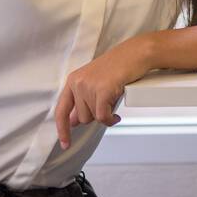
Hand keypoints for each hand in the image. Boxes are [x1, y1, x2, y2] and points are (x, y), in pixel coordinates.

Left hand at [54, 33, 158, 149]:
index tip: (65, 143)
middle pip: (82, 118)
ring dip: (106, 114)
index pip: (61, 110)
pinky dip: (111, 120)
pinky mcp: (102, 91)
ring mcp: (89, 86)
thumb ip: (82, 100)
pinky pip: (103, 117)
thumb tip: (73, 121)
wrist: (136, 53)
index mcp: (73, 80)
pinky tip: (116, 116)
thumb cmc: (118, 66)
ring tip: (113, 101)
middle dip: (96, 115)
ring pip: (94, 118)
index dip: (62, 129)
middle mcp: (77, 83)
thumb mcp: (95, 81)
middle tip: (107, 102)